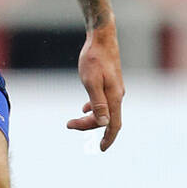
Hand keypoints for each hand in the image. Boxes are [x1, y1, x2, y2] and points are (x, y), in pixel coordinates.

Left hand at [67, 21, 123, 151]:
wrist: (102, 38)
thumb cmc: (94, 58)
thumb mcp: (91, 82)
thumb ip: (97, 103)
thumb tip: (103, 124)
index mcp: (114, 97)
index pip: (114, 125)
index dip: (108, 139)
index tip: (100, 149)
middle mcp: (117, 95)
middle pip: (107, 119)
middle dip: (89, 126)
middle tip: (69, 124)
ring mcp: (115, 89)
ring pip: (105, 110)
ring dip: (91, 118)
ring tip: (74, 121)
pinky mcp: (110, 82)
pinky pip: (104, 101)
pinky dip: (94, 108)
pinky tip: (84, 107)